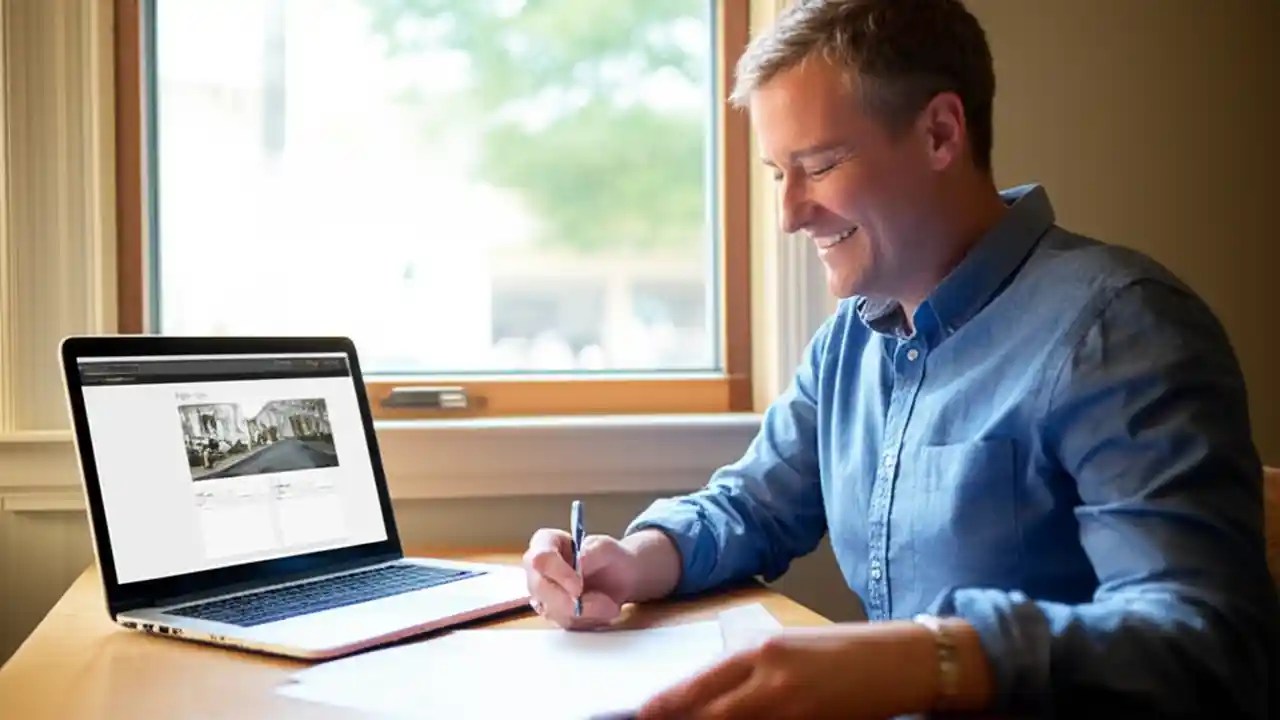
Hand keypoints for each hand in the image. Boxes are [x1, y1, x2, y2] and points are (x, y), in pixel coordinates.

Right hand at [522, 528, 640, 629]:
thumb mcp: (608, 547)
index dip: (557, 573)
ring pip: (554, 611)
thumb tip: (580, 562)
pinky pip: (566, 624)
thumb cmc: (611, 557)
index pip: (540, 558)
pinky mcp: (553, 614)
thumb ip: (594, 550)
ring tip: (610, 604)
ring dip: (588, 613)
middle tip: (605, 603)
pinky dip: (588, 621)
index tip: (579, 587)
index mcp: (545, 543)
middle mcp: (537, 570)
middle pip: (541, 589)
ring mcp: (542, 594)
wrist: (621, 579)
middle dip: (573, 601)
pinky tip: (602, 611)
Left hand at [636, 621, 955, 719]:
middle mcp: (771, 680)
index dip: (667, 705)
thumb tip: (708, 695)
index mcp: (762, 651)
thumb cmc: (845, 650)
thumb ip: (750, 668)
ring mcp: (792, 709)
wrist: (901, 660)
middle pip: (710, 715)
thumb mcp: (789, 648)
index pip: (700, 684)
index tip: (644, 715)